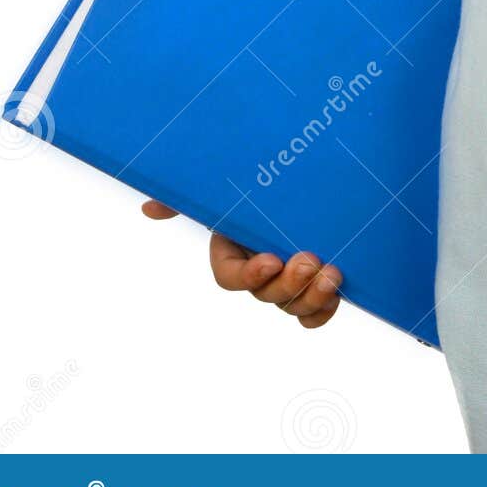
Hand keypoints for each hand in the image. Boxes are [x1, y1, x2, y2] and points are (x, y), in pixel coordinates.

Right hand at [140, 198, 343, 328]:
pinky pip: (316, 310)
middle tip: (307, 261)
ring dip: (310, 296)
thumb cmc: (254, 180)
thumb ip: (188, 195)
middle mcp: (259, 271)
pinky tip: (337, 292)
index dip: (249, 276)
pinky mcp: (315, 279)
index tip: (270, 259)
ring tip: (332, 275)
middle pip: (266, 295)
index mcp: (233, 252)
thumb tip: (150, 208)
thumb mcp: (223, 183)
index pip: (231, 278)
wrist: (294, 176)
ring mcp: (288, 278)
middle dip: (287, 284)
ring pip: (293, 305)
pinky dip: (324, 308)